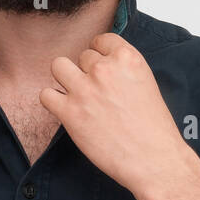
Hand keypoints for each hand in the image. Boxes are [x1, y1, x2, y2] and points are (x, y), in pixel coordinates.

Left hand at [38, 32, 188, 196]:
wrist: (153, 159)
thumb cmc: (153, 128)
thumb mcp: (145, 83)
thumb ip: (122, 70)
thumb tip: (101, 65)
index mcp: (127, 58)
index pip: (101, 40)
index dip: (100, 55)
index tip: (103, 70)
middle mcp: (104, 69)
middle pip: (81, 56)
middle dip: (87, 72)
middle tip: (96, 94)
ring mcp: (84, 89)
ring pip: (58, 66)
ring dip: (65, 79)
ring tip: (77, 96)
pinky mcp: (69, 112)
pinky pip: (46, 95)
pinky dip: (53, 101)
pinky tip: (66, 111)